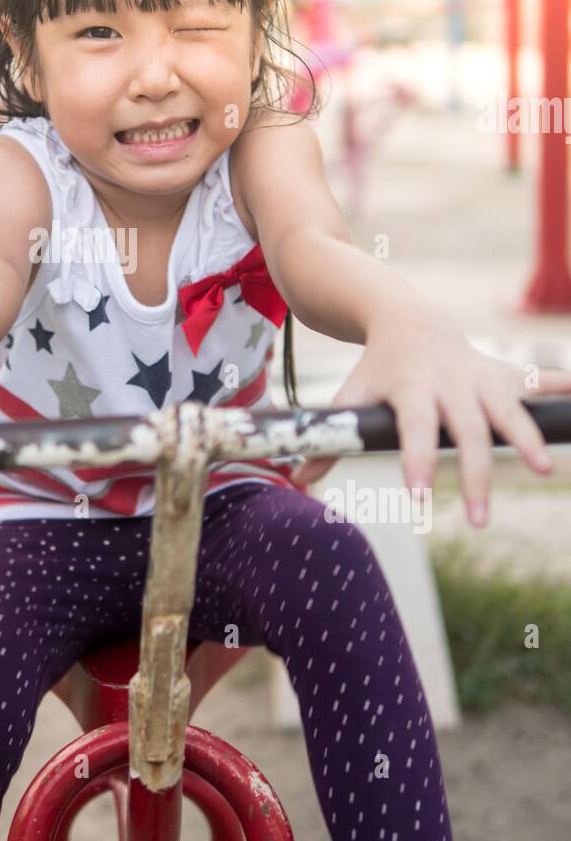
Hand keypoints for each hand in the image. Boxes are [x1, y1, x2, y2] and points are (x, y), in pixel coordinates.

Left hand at [289, 314, 570, 527]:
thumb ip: (329, 439)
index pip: (414, 430)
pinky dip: (563, 388)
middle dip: (475, 475)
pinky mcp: (505, 374)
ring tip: (542, 471)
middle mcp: (450, 382)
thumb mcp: (350, 397)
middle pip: (467, 431)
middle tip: (478, 522)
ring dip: (527, 439)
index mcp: (411, 388)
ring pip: (509, 410)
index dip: (416, 463)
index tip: (419, 500)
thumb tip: (295, 480)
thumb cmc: (377, 369)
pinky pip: (539, 381)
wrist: (407, 318)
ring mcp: (481, 376)